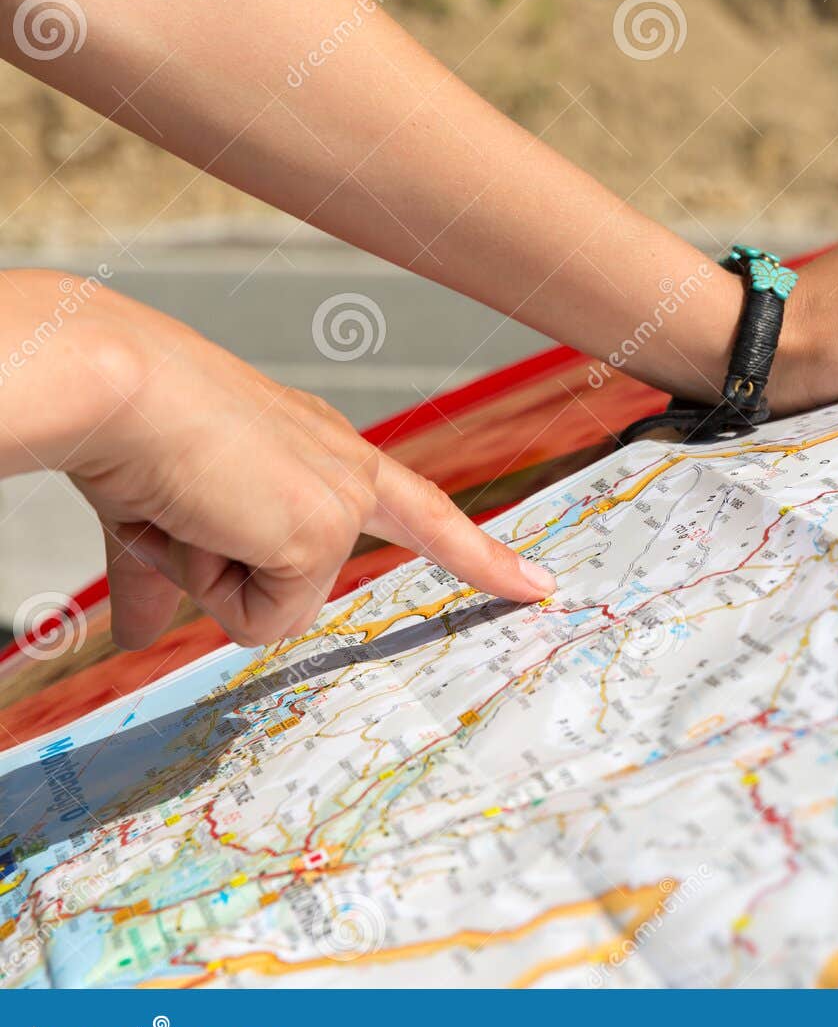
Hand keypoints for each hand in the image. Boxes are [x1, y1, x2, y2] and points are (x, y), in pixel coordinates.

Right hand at [10, 272, 554, 650]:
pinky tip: (195, 515)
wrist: (114, 390)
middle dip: (288, 570)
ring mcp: (342, 502)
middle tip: (340, 543)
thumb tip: (137, 636)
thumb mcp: (162, 516)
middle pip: (351, 568)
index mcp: (320, 451)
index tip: (535, 582)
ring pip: (271, 608)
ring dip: (207, 575)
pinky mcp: (320, 533)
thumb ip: (172, 578)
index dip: (479, 552)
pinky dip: (207, 582)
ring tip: (183, 505)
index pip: (421, 511)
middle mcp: (347, 469)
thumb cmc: (129, 434)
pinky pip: (259, 616)